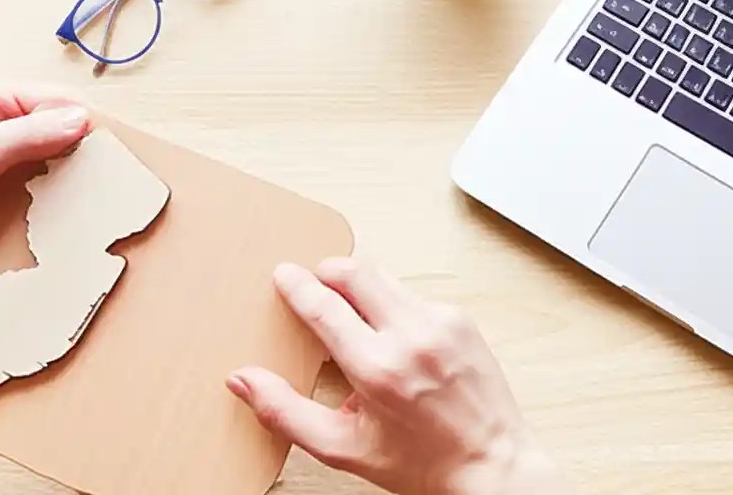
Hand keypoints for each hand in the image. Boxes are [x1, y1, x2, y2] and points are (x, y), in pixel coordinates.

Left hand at [0, 78, 91, 271]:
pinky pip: (44, 179)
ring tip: (91, 197)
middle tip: (106, 180)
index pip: (56, 100)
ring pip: (57, 154)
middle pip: (61, 126)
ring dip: (72, 175)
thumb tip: (82, 120)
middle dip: (82, 151)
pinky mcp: (3, 181)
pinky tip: (68, 209)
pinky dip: (58, 193)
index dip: (84, 126)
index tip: (111, 157)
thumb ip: (27, 135)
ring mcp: (1, 151)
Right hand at [226, 259, 571, 494]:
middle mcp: (412, 336)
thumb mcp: (342, 447)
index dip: (297, 285)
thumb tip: (242, 379)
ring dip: (361, 284)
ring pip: (386, 277)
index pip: (325, 305)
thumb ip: (285, 411)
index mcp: (378, 369)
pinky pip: (413, 295)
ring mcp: (441, 322)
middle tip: (312, 279)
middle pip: (356, 271)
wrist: (489, 463)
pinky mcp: (460, 319)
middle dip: (327, 269)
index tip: (283, 274)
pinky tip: (390, 332)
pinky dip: (393, 304)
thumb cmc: (420, 461)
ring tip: (348, 308)